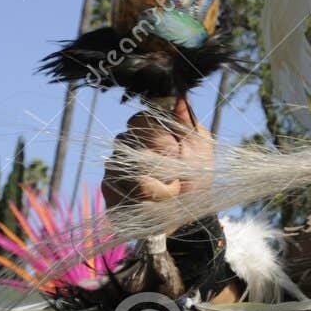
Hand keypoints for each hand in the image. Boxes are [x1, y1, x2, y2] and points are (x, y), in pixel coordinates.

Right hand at [102, 97, 212, 224]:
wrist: (190, 213)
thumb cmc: (197, 176)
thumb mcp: (201, 148)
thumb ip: (187, 124)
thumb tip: (181, 97)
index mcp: (148, 129)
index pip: (139, 119)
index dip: (159, 136)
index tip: (177, 150)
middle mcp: (126, 145)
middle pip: (128, 141)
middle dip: (160, 163)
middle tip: (177, 174)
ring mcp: (114, 167)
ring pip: (129, 170)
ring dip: (160, 185)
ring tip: (172, 190)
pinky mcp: (109, 190)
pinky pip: (123, 191)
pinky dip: (148, 200)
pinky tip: (158, 203)